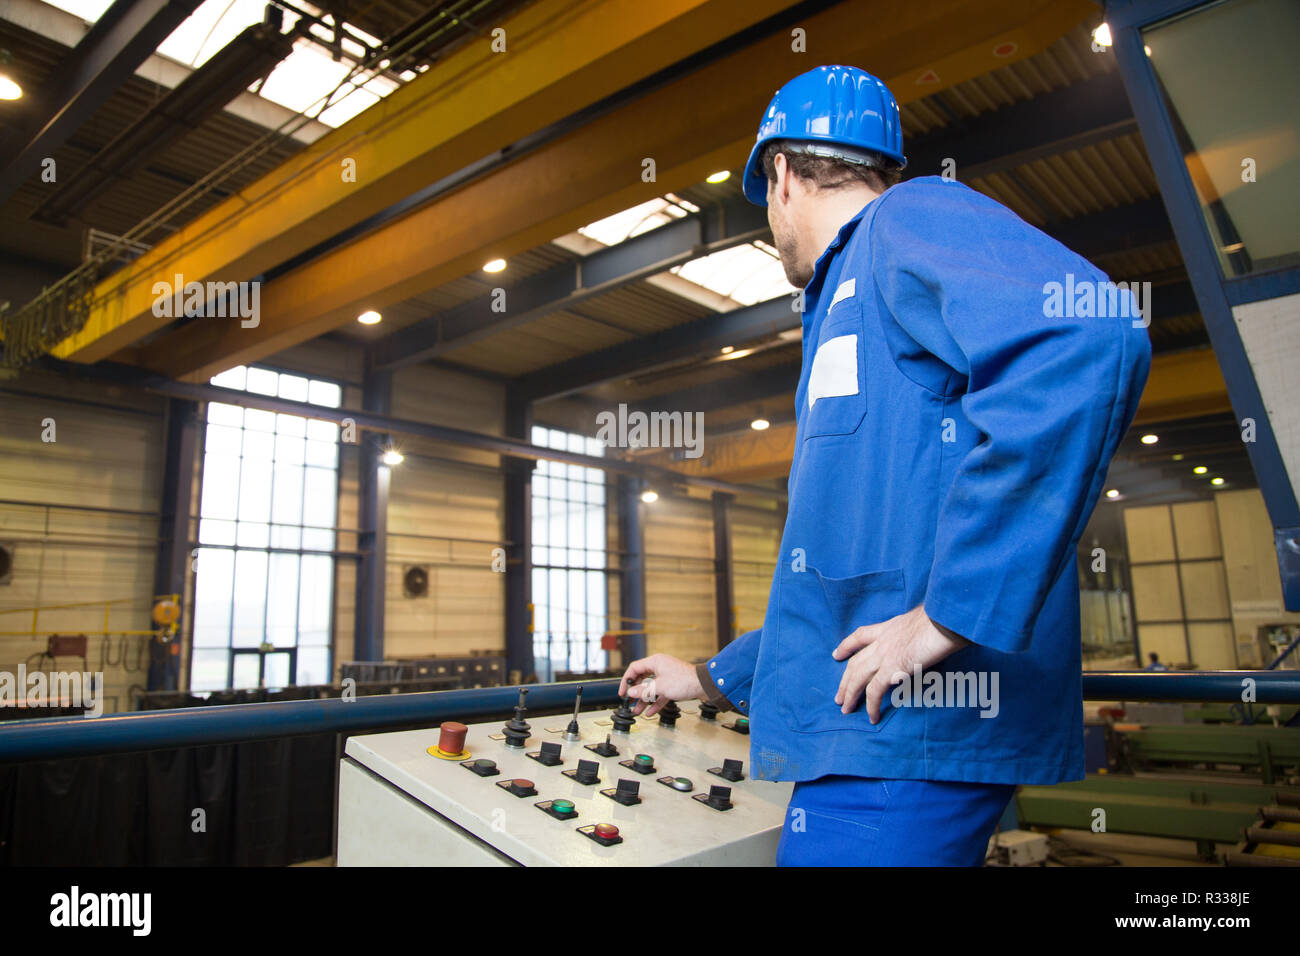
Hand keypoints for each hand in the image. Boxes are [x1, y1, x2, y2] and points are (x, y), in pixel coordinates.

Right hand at [618, 653, 703, 716]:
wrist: (704, 685)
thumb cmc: (685, 681)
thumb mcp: (660, 687)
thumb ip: (644, 690)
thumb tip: (631, 692)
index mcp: (655, 662)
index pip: (634, 668)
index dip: (626, 680)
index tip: (623, 692)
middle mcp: (660, 667)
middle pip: (642, 679)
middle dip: (635, 692)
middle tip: (629, 701)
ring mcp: (666, 676)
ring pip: (651, 688)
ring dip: (644, 700)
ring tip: (637, 711)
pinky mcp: (673, 685)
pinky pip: (660, 694)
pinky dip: (655, 702)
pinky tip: (650, 712)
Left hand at [832, 605, 969, 721]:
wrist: (945, 618)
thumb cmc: (943, 618)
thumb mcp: (922, 620)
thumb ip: (915, 632)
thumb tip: (924, 640)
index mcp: (888, 627)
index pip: (860, 636)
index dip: (846, 646)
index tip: (837, 654)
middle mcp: (882, 641)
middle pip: (855, 663)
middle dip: (845, 681)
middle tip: (838, 697)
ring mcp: (885, 655)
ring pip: (858, 678)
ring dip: (850, 695)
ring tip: (845, 709)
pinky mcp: (892, 669)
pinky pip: (875, 691)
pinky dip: (871, 706)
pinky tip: (872, 717)